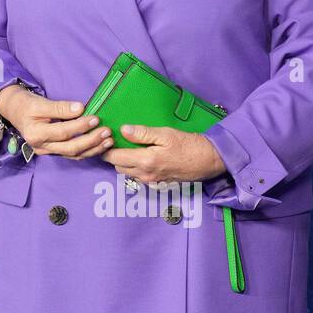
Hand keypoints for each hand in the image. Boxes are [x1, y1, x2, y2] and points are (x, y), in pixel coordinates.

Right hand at [0, 84, 113, 159]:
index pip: (62, 132)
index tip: (95, 118)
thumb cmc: (26, 104)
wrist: (14, 110)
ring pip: (73, 155)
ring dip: (93, 149)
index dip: (80, 126)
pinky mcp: (54, 152)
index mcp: (35, 134)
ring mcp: (48, 152)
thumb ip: (60, 107)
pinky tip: (101, 145)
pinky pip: (73, 155)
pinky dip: (88, 151)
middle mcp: (41, 147)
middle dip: (91, 141)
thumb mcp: (40, 102)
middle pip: (70, 148)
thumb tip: (80, 108)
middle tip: (107, 131)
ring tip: (109, 140)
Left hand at [99, 124, 226, 183]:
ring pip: (127, 173)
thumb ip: (143, 133)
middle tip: (115, 141)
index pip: (114, 158)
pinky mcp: (157, 183)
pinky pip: (138, 177)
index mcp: (145, 161)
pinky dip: (134, 168)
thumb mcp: (165, 134)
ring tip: (127, 148)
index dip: (105, 149)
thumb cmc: (188, 145)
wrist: (207, 160)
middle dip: (113, 156)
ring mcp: (151, 181)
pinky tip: (141, 157)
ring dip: (124, 163)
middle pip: (118, 167)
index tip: (105, 139)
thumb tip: (123, 130)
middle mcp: (145, 174)